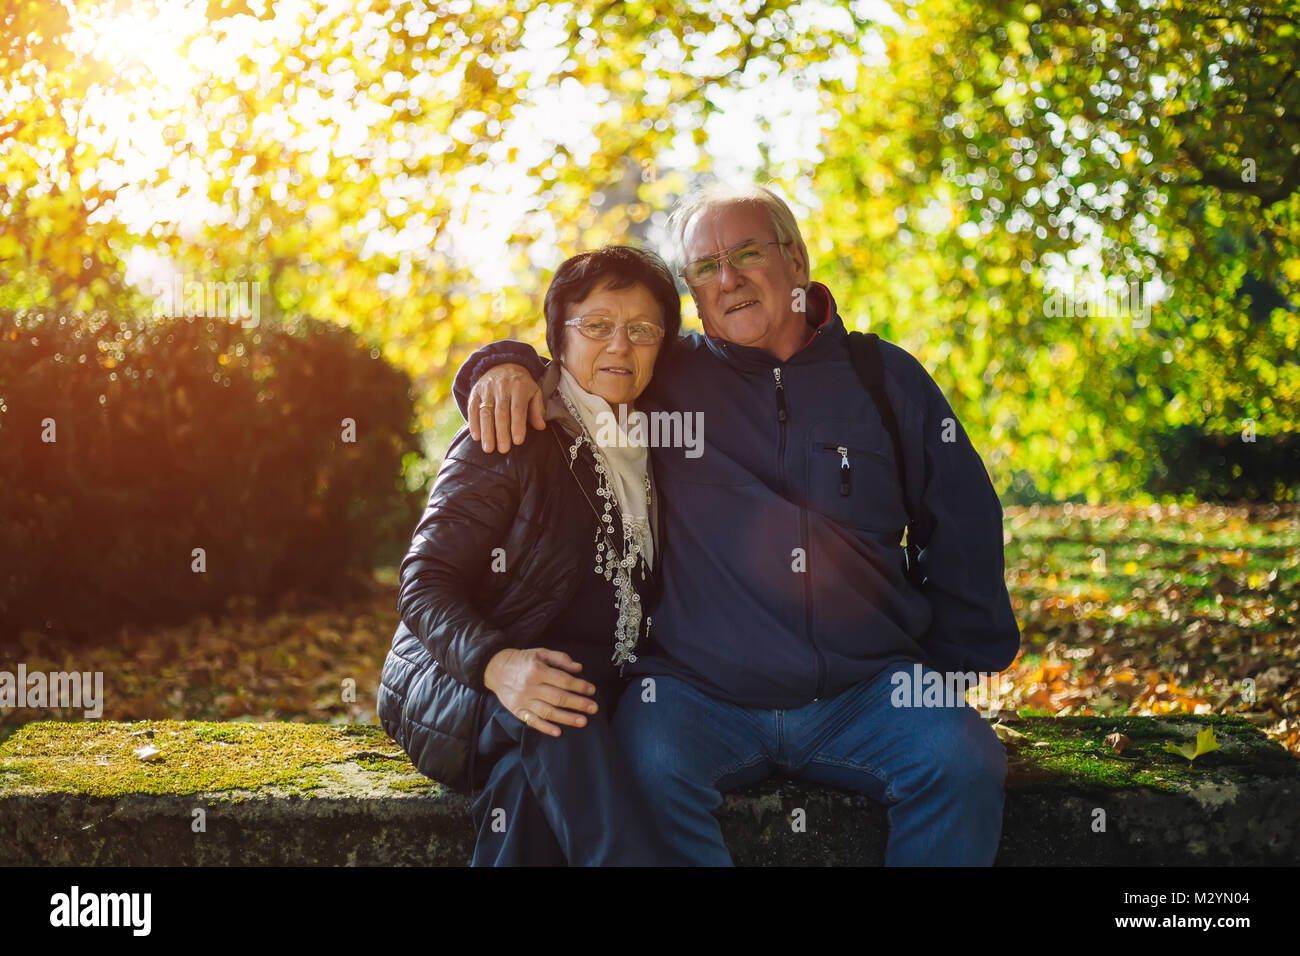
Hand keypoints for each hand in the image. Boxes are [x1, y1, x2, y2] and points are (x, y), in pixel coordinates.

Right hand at [467, 363, 545, 453]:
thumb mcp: (534, 392)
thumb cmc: (522, 385)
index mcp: (519, 387)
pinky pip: (472, 408)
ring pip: (486, 412)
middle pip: (501, 412)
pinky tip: (476, 437)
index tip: (518, 441)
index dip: (518, 425)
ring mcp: (487, 390)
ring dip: (486, 431)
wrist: (503, 365)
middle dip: (502, 432)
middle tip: (503, 450)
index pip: (518, 409)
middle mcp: (501, 387)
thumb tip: (541, 426)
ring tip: (488, 448)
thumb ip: (537, 409)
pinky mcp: (475, 392)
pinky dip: (473, 423)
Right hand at [482, 647, 597, 736]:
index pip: (563, 680)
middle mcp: (530, 686)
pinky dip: (545, 728)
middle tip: (594, 708)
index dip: (579, 686)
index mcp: (537, 670)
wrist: (496, 669)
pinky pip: (532, 722)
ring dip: (567, 718)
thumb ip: (560, 659)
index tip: (592, 690)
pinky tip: (558, 732)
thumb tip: (579, 668)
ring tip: (583, 721)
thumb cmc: (523, 660)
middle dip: (578, 703)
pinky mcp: (517, 711)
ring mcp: (523, 700)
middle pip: (558, 697)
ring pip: (548, 712)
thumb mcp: (541, 653)